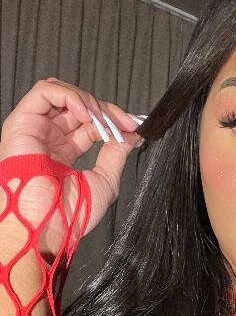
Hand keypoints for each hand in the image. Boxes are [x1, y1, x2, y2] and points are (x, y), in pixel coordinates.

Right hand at [0, 78, 142, 237]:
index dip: (112, 121)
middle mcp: (48, 139)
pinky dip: (69, 95)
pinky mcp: (22, 122)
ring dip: (87, 101)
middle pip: (78, 107)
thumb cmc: (72, 213)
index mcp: (64, 154)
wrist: (49, 223)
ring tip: (101, 118)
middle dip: (105, 110)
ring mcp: (35, 129)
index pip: (90, 125)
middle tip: (124, 122)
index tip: (133, 127)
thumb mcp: (105, 180)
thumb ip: (116, 153)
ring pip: (61, 94)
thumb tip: (131, 135)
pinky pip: (45, 92)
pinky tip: (85, 113)